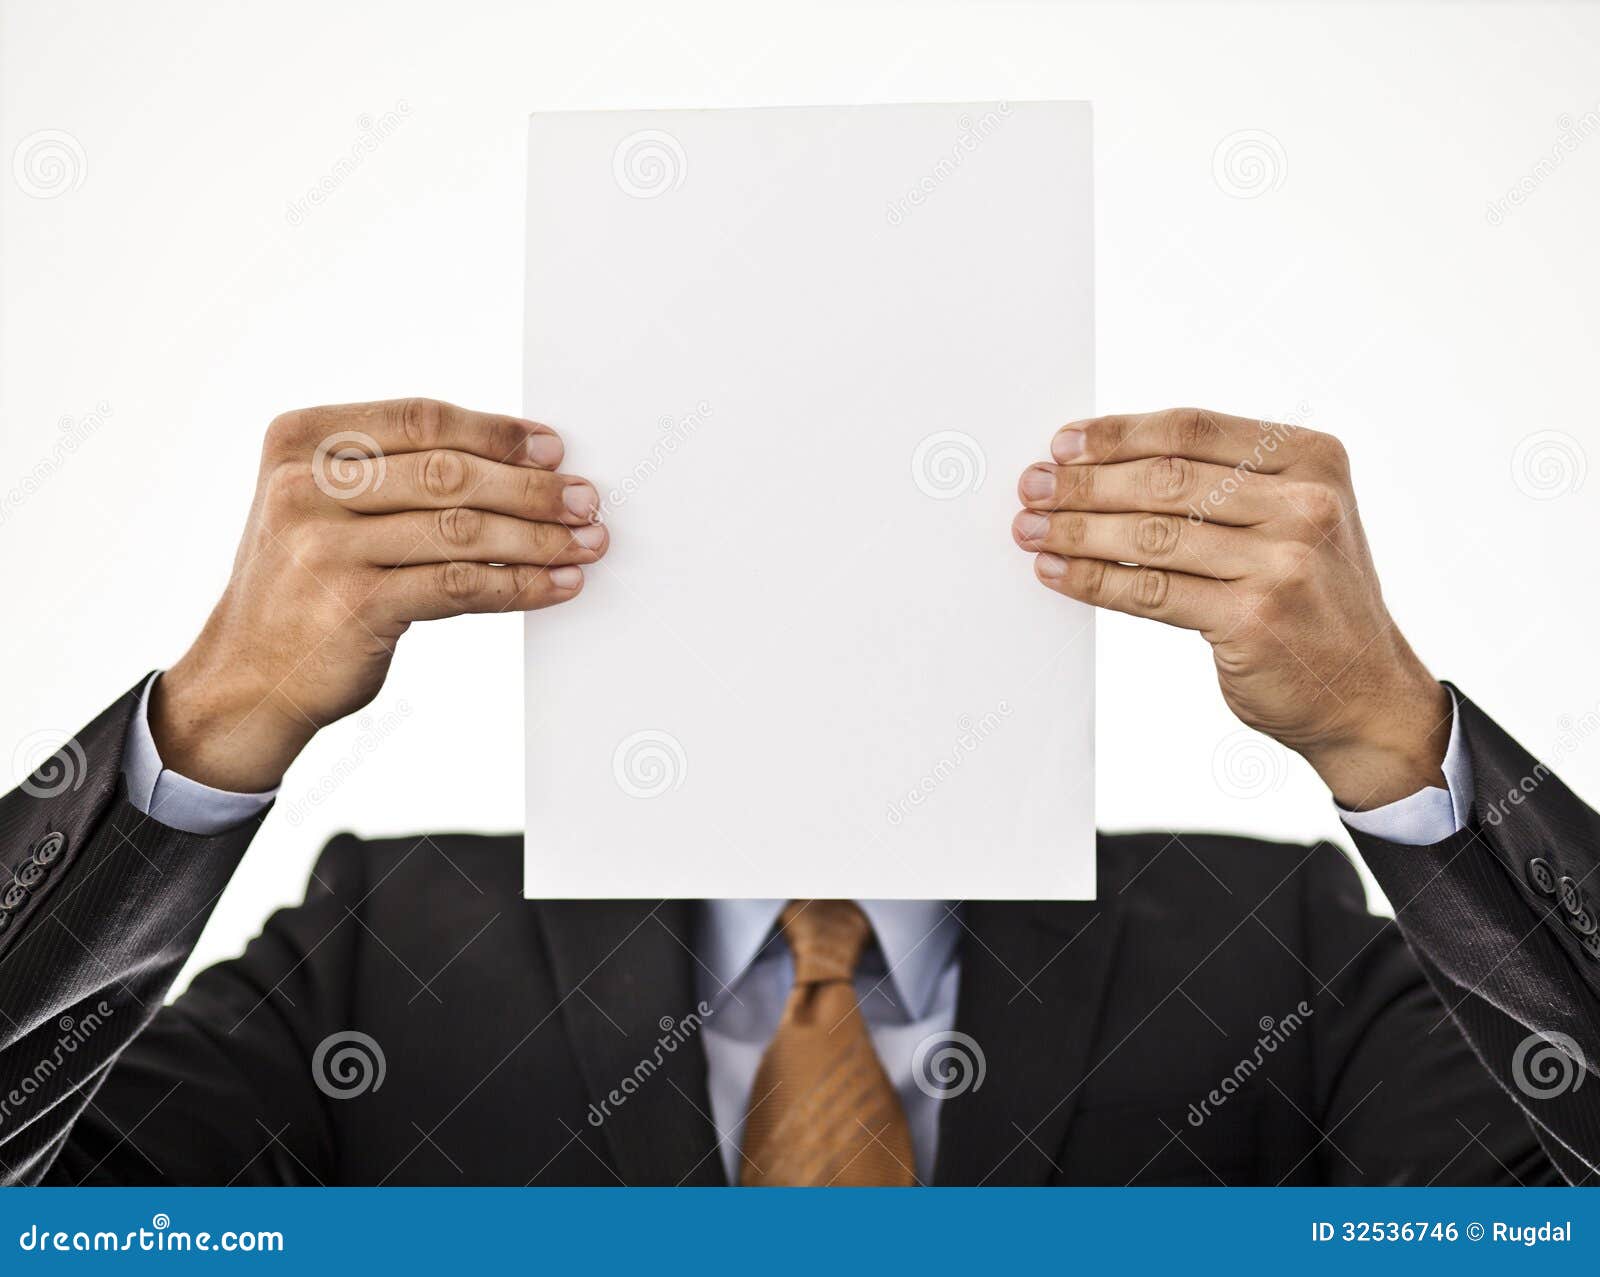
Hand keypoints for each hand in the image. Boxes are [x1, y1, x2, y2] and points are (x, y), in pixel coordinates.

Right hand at [153, 398, 605, 791]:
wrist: (247, 678)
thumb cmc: (306, 586)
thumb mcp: (324, 508)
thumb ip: (394, 475)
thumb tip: (517, 464)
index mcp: (301, 441)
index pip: (420, 418)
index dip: (495, 431)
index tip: (553, 447)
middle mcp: (305, 486)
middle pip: (448, 472)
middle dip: (530, 487)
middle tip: (586, 500)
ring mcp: (325, 547)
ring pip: (462, 529)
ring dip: (538, 538)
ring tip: (586, 544)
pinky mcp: (354, 605)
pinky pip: (460, 586)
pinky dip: (519, 585)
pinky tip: (556, 586)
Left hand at [1011, 407, 1449, 809]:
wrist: (1367, 694)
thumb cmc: (1312, 601)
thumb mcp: (1292, 520)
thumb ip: (1224, 485)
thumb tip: (1106, 466)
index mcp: (1311, 459)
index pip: (1192, 429)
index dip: (1118, 434)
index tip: (1063, 444)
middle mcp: (1304, 503)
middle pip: (1165, 478)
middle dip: (1085, 482)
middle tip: (1032, 487)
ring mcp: (1283, 562)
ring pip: (1150, 534)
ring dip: (1076, 530)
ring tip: (1030, 529)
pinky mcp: (1252, 619)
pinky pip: (1150, 592)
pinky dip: (1093, 581)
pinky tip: (1057, 573)